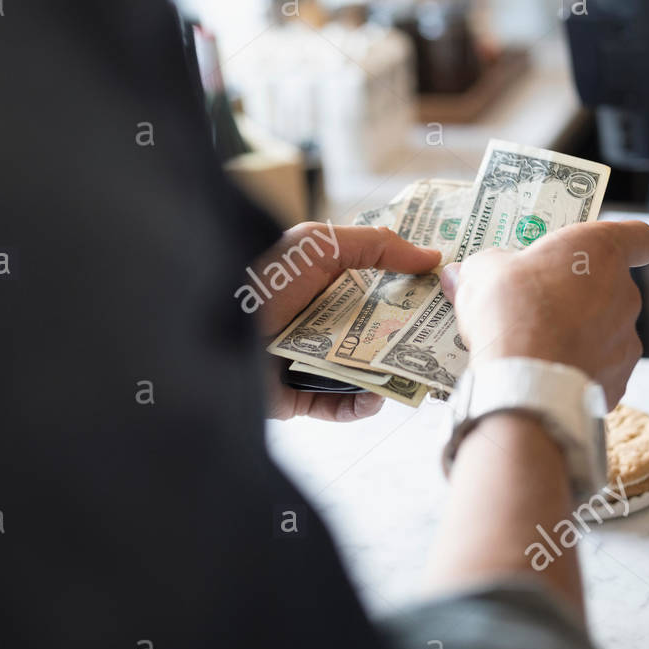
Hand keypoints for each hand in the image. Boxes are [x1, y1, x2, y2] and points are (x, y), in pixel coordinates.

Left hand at [255, 222, 440, 421]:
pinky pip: (335, 405)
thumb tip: (432, 257)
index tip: (446, 295)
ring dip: (388, 374)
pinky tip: (376, 397)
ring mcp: (304, 361)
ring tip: (414, 373)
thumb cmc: (260, 274)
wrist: (202, 322)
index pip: (376, 289)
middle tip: (444, 341)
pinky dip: (358, 404)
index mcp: (322, 284)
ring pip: (360, 372)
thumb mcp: (318, 243)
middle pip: (374, 333)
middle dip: (408, 337)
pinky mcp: (293, 397)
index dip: (409, 291)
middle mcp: (315, 323)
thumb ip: (376, 245)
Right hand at [438, 220, 648, 407]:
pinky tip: (547, 374)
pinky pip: (599, 368)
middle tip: (541, 303)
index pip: (641, 237)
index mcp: (601, 251)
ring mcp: (626, 339)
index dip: (628, 242)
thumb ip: (483, 266)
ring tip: (540, 345)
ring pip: (607, 331)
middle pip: (613, 287)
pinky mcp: (617, 379)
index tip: (607, 251)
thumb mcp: (482, 272)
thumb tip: (459, 274)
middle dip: (582, 294)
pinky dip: (578, 369)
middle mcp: (624, 293)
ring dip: (581, 334)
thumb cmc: (510, 310)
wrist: (524, 379)